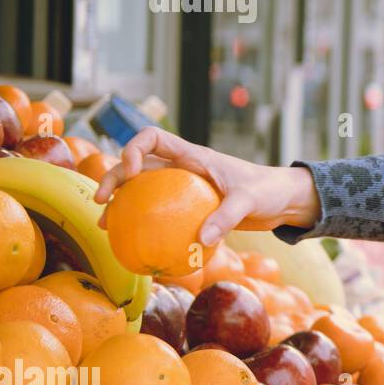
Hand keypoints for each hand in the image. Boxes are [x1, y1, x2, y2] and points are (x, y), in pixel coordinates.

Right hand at [93, 126, 321, 245]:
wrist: (282, 201)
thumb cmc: (268, 191)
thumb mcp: (249, 201)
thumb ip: (226, 217)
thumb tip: (200, 239)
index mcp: (193, 156)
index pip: (153, 138)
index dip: (134, 148)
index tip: (131, 171)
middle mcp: (183, 169)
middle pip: (138, 166)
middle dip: (114, 178)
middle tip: (100, 202)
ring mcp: (184, 189)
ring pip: (144, 191)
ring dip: (122, 203)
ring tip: (106, 225)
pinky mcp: (190, 208)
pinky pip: (160, 214)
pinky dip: (145, 224)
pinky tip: (136, 245)